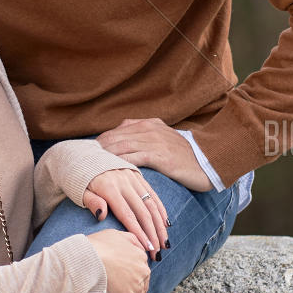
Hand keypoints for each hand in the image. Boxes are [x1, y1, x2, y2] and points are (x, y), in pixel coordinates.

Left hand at [83, 168, 167, 252]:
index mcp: (109, 188)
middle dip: (153, 233)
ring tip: (165, 242)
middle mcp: (124, 182)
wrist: (82, 157)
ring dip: (160, 224)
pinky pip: (152, 193)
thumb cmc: (79, 181)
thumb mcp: (80, 192)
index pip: (128, 215)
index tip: (147, 248)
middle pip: (143, 211)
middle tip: (158, 252)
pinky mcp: (137, 175)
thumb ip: (92, 202)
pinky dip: (160, 209)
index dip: (139, 233)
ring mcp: (132, 177)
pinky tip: (166, 223)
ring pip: (151, 203)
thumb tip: (102, 216)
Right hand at [85, 230, 150, 292]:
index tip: (123, 274)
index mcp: (139, 255)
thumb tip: (140, 246)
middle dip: (134, 284)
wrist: (88, 259)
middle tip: (120, 286)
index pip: (140, 266)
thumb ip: (130, 238)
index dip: (131, 271)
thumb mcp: (115, 234)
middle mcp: (142, 270)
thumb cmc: (97, 246)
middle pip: (142, 280)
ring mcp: (136, 286)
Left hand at [95, 118, 213, 192]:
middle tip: (84, 158)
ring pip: (122, 146)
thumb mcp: (164, 137)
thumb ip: (145, 132)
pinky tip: (109, 169)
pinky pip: (134, 158)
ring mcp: (155, 142)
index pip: (119, 129)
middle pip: (116, 136)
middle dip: (99, 147)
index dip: (103, 139)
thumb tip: (123, 129)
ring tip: (91, 163)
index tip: (89, 149)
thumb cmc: (184, 154)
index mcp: (150, 124)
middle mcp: (150, 129)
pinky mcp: (160, 156)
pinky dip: (120, 162)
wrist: (207, 162)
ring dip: (105, 154)